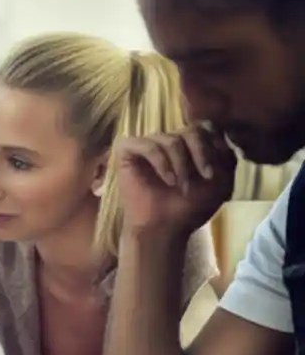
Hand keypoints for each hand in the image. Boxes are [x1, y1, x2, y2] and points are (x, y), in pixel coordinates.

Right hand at [116, 125, 236, 235]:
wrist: (164, 228)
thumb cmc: (190, 207)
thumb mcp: (221, 181)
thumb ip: (226, 156)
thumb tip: (220, 134)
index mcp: (190, 145)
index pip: (206, 127)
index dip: (214, 145)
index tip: (215, 170)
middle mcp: (169, 140)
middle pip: (192, 129)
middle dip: (202, 153)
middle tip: (206, 177)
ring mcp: (148, 144)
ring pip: (172, 139)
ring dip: (182, 164)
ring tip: (181, 185)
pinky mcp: (128, 151)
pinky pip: (148, 146)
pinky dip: (161, 163)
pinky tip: (168, 181)